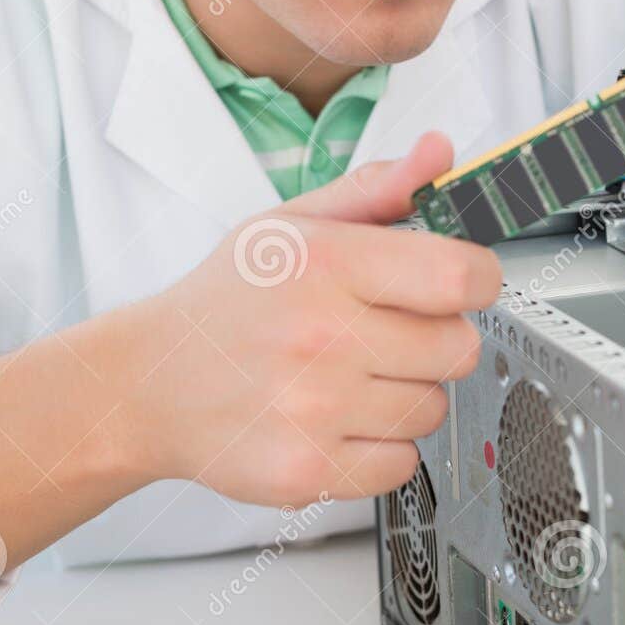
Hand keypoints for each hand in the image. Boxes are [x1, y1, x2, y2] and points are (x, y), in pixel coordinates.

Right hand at [129, 131, 502, 506]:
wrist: (148, 383)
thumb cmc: (226, 299)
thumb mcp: (291, 224)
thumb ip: (375, 189)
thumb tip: (439, 153)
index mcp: (325, 264)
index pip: (460, 277)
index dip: (476, 279)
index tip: (459, 283)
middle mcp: (322, 336)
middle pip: (459, 348)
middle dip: (437, 338)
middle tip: (388, 332)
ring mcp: (313, 409)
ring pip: (434, 408)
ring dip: (407, 393)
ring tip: (353, 376)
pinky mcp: (306, 470)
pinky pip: (403, 465)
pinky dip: (382, 447)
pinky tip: (341, 420)